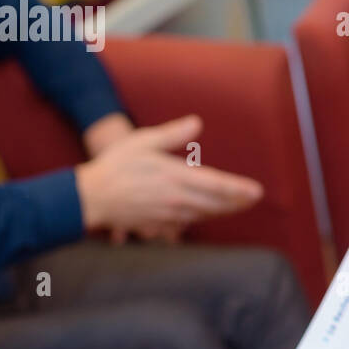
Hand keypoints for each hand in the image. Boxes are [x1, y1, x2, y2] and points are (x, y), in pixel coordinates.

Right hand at [74, 115, 262, 239]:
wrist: (91, 198)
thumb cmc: (116, 166)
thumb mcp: (143, 142)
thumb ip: (173, 134)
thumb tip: (197, 123)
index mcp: (176, 177)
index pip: (216, 185)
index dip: (239, 190)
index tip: (257, 192)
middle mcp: (177, 200)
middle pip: (216, 205)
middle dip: (238, 203)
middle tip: (254, 199)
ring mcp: (169, 216)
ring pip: (204, 215)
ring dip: (223, 211)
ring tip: (238, 205)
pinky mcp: (159, 226)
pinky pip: (187, 224)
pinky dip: (201, 218)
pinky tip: (207, 213)